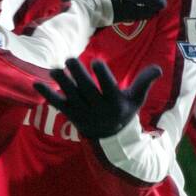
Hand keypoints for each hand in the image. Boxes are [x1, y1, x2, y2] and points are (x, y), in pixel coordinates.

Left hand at [34, 57, 160, 139]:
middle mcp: (98, 110)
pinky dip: (47, 94)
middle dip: (77, 75)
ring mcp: (83, 114)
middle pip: (86, 91)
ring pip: (71, 97)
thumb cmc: (124, 110)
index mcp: (115, 104)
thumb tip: (159, 68)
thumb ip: (144, 82)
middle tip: (70, 59)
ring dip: (61, 83)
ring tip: (55, 69)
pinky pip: (57, 104)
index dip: (102, 76)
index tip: (96, 63)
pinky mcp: (70, 115)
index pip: (108, 88)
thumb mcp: (136, 98)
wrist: (110, 136)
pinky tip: (36, 83)